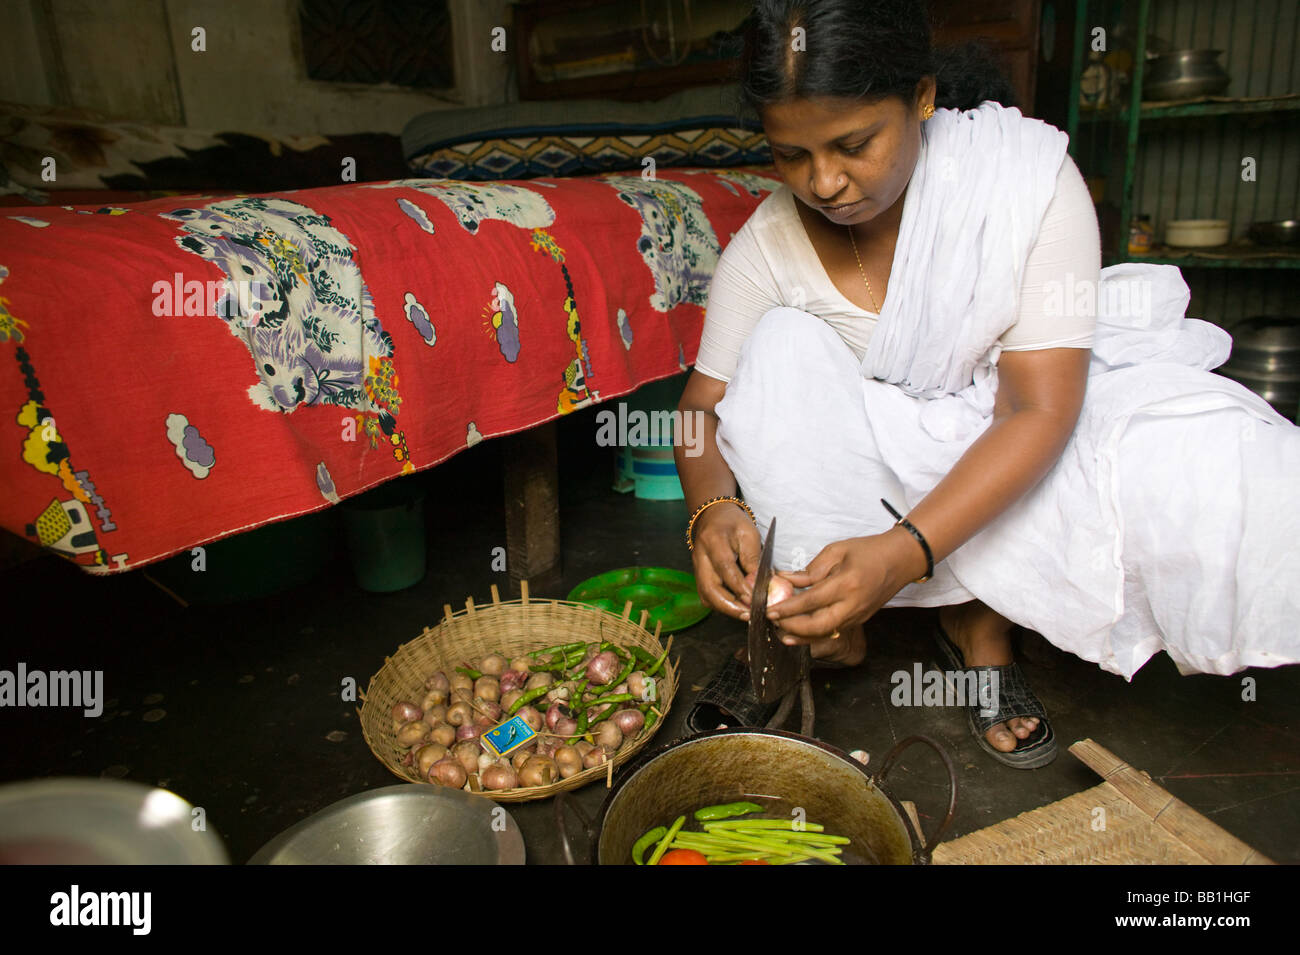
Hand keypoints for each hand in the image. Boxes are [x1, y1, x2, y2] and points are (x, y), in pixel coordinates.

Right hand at [689, 503, 761, 619]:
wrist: (713, 516)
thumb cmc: (734, 523)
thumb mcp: (749, 534)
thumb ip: (753, 558)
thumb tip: (759, 585)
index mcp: (713, 541)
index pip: (725, 568)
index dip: (740, 587)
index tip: (755, 599)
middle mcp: (700, 557)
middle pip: (709, 588)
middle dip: (730, 606)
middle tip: (749, 615)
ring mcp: (697, 569)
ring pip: (706, 596)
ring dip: (726, 609)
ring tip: (746, 615)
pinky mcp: (699, 577)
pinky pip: (707, 596)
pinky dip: (722, 605)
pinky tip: (737, 608)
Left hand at [768, 528, 925, 641]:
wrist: (900, 560)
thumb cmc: (869, 551)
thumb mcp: (837, 551)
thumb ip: (811, 569)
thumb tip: (786, 579)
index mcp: (846, 583)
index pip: (811, 600)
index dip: (788, 608)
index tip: (770, 610)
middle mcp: (853, 604)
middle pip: (818, 626)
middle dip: (792, 627)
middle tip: (773, 621)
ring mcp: (857, 615)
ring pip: (825, 633)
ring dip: (801, 635)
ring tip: (781, 631)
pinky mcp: (859, 620)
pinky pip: (833, 631)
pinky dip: (815, 633)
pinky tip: (800, 632)